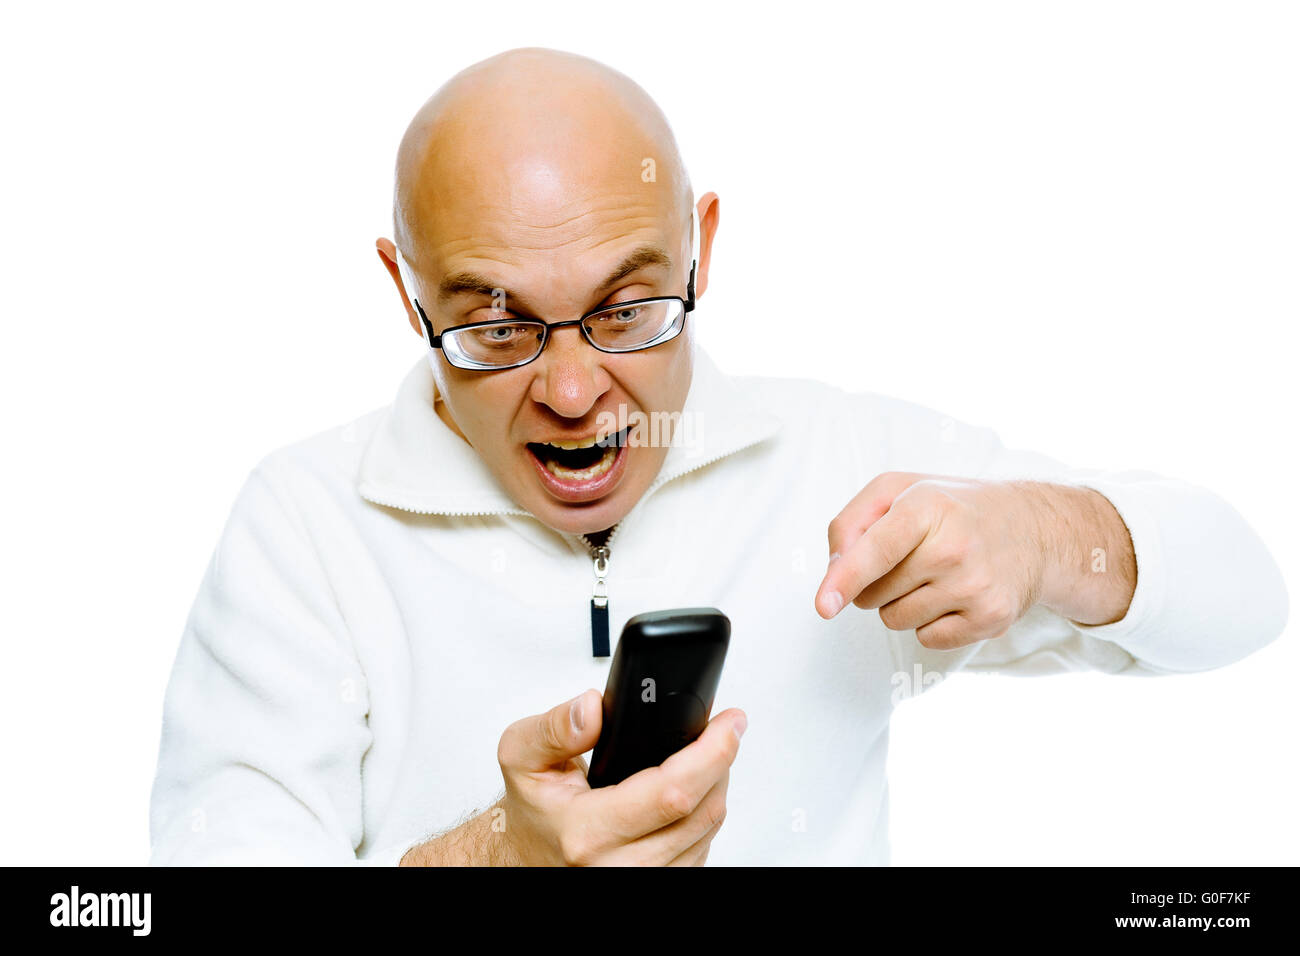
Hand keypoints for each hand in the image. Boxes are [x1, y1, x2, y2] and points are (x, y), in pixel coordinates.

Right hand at [495, 689, 745, 865]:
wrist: (527, 854)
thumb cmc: (532, 810)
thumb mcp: (522, 755)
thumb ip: (555, 727)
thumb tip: (593, 708)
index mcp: (586, 833)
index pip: (670, 793)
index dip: (711, 754)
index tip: (729, 723)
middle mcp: (617, 866)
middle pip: (703, 813)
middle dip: (721, 763)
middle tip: (723, 729)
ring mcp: (640, 881)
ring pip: (708, 833)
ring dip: (717, 788)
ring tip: (707, 756)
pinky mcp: (658, 885)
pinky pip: (701, 851)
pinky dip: (705, 815)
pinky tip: (693, 791)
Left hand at [815, 472, 1047, 648]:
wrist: (1033, 529)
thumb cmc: (952, 508)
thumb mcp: (900, 491)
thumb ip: (852, 522)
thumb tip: (834, 572)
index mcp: (928, 506)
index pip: (878, 549)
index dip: (846, 577)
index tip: (824, 605)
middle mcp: (955, 548)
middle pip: (873, 592)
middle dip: (875, 581)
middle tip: (910, 556)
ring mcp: (975, 586)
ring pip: (894, 619)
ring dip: (899, 603)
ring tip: (933, 574)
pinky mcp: (991, 618)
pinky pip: (925, 639)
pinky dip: (928, 622)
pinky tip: (953, 595)